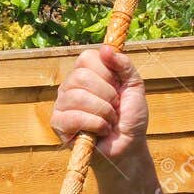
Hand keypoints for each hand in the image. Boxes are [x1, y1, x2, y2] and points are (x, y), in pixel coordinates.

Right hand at [50, 45, 148, 163]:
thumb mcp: (135, 86)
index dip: (107, 72)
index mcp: (87, 72)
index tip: (118, 86)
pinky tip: (101, 131)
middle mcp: (70, 84)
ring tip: (110, 121)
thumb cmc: (130, 116)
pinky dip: (95, 124)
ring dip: (103, 111)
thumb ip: (124, 65)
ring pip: (77, 96)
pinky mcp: (58, 123)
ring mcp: (62, 103)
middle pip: (81, 76)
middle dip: (107, 95)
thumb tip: (106, 48)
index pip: (87, 57)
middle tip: (115, 107)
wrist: (129, 145)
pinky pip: (72, 116)